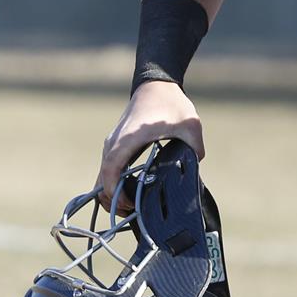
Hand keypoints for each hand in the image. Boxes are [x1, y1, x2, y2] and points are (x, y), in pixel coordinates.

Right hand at [97, 80, 204, 203]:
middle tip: (133, 213)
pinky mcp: (116, 145)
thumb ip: (195, 149)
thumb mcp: (190, 125)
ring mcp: (112, 144)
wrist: (156, 84)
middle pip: (101, 179)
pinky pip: (108, 169)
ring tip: (132, 207)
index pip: (110, 171)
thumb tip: (195, 170)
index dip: (115, 192)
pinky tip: (130, 192)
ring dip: (112, 194)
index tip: (130, 204)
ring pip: (102, 176)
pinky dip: (113, 183)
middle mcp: (114, 143)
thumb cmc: (170, 102)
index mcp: (129, 139)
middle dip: (112, 200)